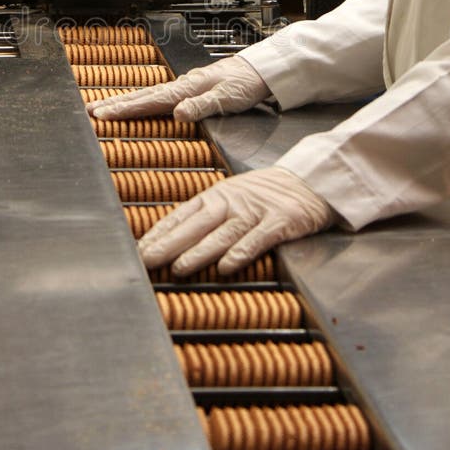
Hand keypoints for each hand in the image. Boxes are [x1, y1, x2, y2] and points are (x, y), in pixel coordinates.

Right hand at [85, 56, 269, 121]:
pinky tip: (136, 103)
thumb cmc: (246, 84)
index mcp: (187, 88)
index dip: (125, 109)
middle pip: (142, 96)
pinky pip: (158, 95)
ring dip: (125, 102)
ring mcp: (184, 86)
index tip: (104, 115)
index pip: (150, 101)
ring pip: (148, 95)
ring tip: (104, 108)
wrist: (260, 71)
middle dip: (116, 104)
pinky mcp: (189, 88)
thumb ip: (202, 105)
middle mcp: (182, 85)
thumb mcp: (228, 98)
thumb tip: (178, 113)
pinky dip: (142, 100)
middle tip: (91, 111)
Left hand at [137, 168, 332, 275]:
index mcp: (216, 196)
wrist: (310, 182)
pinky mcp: (280, 222)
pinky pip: (257, 239)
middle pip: (196, 225)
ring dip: (200, 251)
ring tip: (179, 268)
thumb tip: (172, 239)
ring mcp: (255, 212)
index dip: (160, 233)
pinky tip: (226, 267)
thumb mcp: (231, 198)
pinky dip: (241, 253)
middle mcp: (231, 202)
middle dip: (169, 244)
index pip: (181, 215)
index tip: (139, 249)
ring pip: (222, 234)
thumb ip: (206, 217)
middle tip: (147, 260)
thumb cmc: (266, 195)